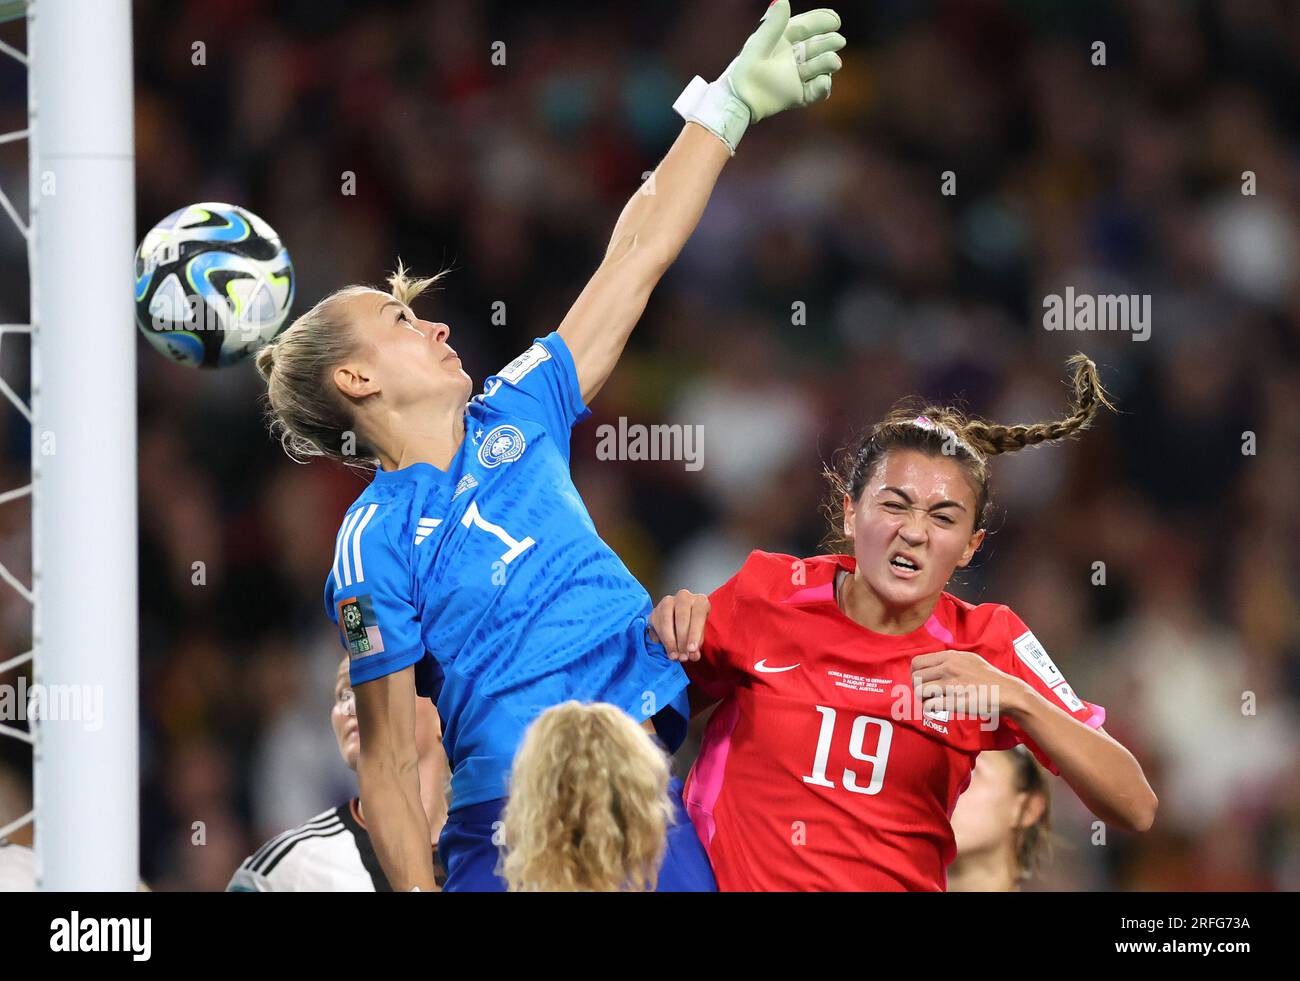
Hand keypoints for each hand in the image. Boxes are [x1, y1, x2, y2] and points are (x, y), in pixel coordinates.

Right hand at [648, 589, 709, 661]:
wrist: (681, 621)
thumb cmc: (694, 627)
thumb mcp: (700, 634)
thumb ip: (697, 644)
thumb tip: (693, 655)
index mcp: (700, 601)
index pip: (698, 615)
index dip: (694, 634)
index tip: (692, 649)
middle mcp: (684, 597)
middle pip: (681, 617)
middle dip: (681, 640)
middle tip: (683, 656)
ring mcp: (668, 601)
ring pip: (666, 620)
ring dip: (669, 641)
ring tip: (674, 656)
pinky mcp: (655, 610)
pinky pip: (656, 624)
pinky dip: (660, 638)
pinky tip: (666, 648)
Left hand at [728, 2, 844, 121]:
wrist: (741, 100)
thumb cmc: (746, 69)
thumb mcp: (760, 43)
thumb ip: (774, 23)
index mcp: (784, 40)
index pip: (807, 26)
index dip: (822, 21)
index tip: (835, 20)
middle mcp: (793, 57)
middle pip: (817, 45)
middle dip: (829, 42)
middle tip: (838, 41)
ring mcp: (798, 76)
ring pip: (820, 66)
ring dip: (827, 62)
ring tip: (833, 62)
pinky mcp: (799, 96)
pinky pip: (817, 90)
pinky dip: (822, 87)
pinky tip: (823, 81)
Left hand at [910, 649, 1026, 720]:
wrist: (1007, 692)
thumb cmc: (989, 677)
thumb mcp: (969, 659)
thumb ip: (950, 659)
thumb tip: (932, 664)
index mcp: (950, 656)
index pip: (916, 662)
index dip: (914, 674)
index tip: (922, 682)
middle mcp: (948, 668)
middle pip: (915, 677)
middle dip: (917, 687)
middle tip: (926, 694)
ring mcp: (952, 684)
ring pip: (920, 691)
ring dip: (923, 699)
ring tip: (933, 702)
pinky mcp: (956, 701)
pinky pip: (930, 705)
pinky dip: (930, 709)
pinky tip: (939, 709)